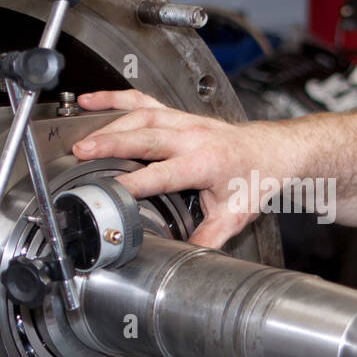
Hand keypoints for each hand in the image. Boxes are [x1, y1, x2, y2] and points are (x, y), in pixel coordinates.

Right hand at [71, 89, 287, 248]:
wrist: (273, 150)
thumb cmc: (257, 177)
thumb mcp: (236, 216)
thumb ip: (209, 239)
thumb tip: (184, 259)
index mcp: (207, 162)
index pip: (165, 174)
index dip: (136, 183)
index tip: (111, 192)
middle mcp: (194, 137)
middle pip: (147, 136)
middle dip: (112, 143)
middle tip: (83, 153)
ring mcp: (184, 121)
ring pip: (142, 115)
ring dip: (110, 124)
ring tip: (82, 137)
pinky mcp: (177, 114)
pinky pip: (144, 100)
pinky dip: (115, 98)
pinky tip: (91, 101)